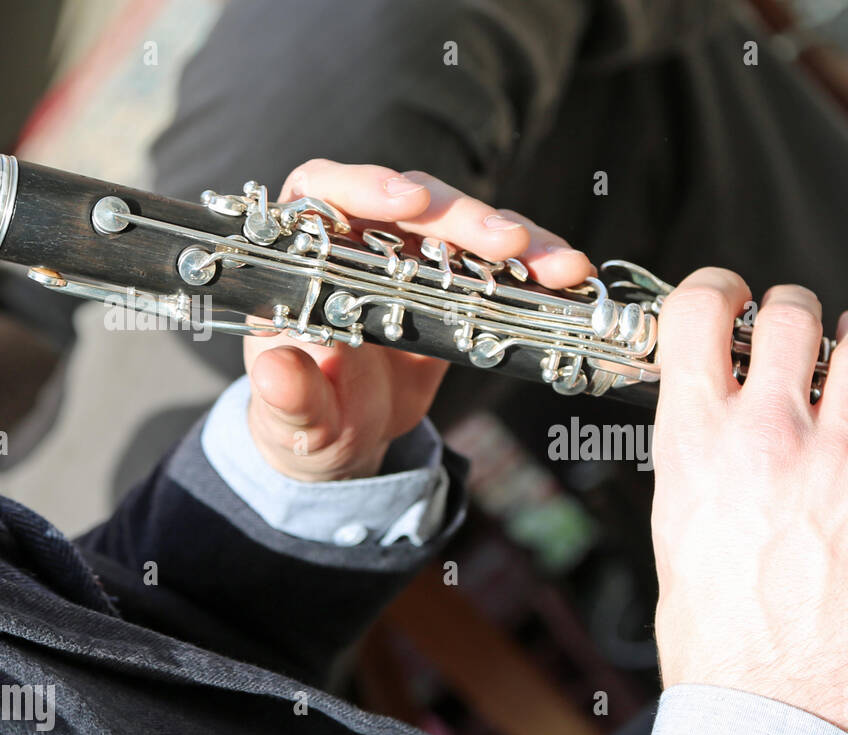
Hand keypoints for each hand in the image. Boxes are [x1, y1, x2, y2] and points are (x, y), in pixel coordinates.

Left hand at [245, 159, 593, 480]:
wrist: (350, 436)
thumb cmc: (309, 418)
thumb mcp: (295, 420)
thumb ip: (287, 398)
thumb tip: (277, 369)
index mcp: (305, 255)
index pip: (324, 192)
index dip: (365, 186)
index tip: (407, 201)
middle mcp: (362, 240)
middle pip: (415, 201)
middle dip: (464, 217)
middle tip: (508, 244)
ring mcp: (416, 257)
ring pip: (468, 225)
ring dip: (518, 240)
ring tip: (561, 267)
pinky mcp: (459, 281)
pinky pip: (502, 261)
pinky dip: (537, 266)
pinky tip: (570, 276)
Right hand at [649, 269, 847, 734]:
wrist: (768, 691)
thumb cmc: (715, 624)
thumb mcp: (675, 520)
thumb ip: (700, 454)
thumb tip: (717, 415)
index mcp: (697, 438)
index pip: (699, 315)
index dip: (718, 289)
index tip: (733, 298)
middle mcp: (765, 432)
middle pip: (792, 314)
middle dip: (798, 309)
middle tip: (802, 327)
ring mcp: (837, 457)